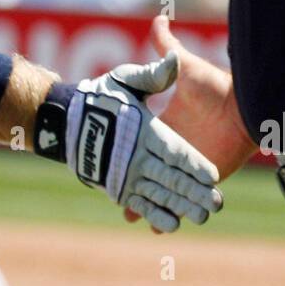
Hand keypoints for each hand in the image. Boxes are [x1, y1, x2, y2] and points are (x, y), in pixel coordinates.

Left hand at [66, 51, 222, 232]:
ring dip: (181, 206)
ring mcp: (136, 172)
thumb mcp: (127, 81)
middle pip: (177, 176)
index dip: (196, 164)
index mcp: (155, 132)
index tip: (213, 175)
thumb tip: (172, 58)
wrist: (68, 114)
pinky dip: (154, 214)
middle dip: (196, 191)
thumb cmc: (100, 94)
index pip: (179, 151)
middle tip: (216, 206)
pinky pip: (142, 202)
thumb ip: (150, 75)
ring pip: (163, 192)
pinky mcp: (121, 186)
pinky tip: (169, 227)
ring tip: (201, 218)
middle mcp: (149, 155)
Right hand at [122, 17, 255, 228]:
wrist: (247, 107)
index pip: (138, 144)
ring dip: (147, 202)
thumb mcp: (183, 65)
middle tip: (110, 194)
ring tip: (129, 216)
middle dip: (130, 183)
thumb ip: (166, 46)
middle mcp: (172, 147)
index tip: (104, 162)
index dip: (122, 154)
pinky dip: (170, 215)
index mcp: (163, 125)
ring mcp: (186, 166)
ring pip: (161, 189)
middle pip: (145, 169)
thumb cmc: (216, 85)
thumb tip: (159, 15)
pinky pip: (181, 201)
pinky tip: (158, 227)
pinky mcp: (201, 180)